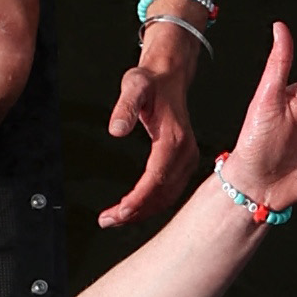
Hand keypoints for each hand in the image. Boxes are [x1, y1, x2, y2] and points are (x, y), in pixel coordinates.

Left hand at [99, 33, 205, 227]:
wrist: (170, 75)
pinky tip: (134, 209)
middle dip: (136, 212)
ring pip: (167, 196)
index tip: (119, 212)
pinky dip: (152, 204)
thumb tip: (116, 130)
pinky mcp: (185, 161)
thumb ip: (124, 107)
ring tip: (115, 219)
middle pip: (162, 194)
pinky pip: (170, 190)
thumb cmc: (151, 81)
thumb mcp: (134, 86)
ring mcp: (188, 158)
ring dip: (143, 212)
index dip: (138, 199)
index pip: (156, 179)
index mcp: (174, 139)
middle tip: (108, 221)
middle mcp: (185, 152)